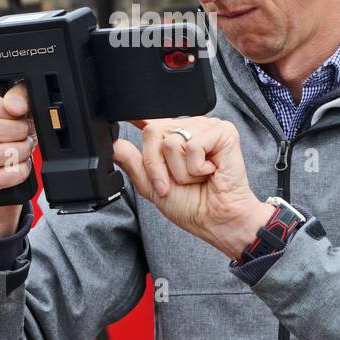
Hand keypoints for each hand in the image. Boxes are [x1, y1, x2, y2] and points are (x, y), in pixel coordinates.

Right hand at [0, 83, 35, 237]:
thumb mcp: (11, 102)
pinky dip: (15, 173)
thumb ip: (18, 95)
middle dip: (16, 132)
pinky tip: (20, 165)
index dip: (7, 111)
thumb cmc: (1, 122)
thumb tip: (16, 107)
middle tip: (26, 132)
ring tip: (24, 147)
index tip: (20, 115)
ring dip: (18, 152)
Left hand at [112, 117, 271, 259]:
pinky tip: (210, 172)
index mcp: (176, 137)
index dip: (138, 120)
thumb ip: (134, 164)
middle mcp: (190, 128)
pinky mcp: (223, 133)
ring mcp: (207, 127)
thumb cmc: (193, 205)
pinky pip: (192, 146)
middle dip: (159, 166)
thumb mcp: (153, 187)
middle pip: (153, 132)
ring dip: (182, 171)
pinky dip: (196, 168)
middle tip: (178, 181)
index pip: (150, 124)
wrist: (217, 221)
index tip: (129, 119)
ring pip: (171, 142)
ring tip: (198, 176)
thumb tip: (115, 146)